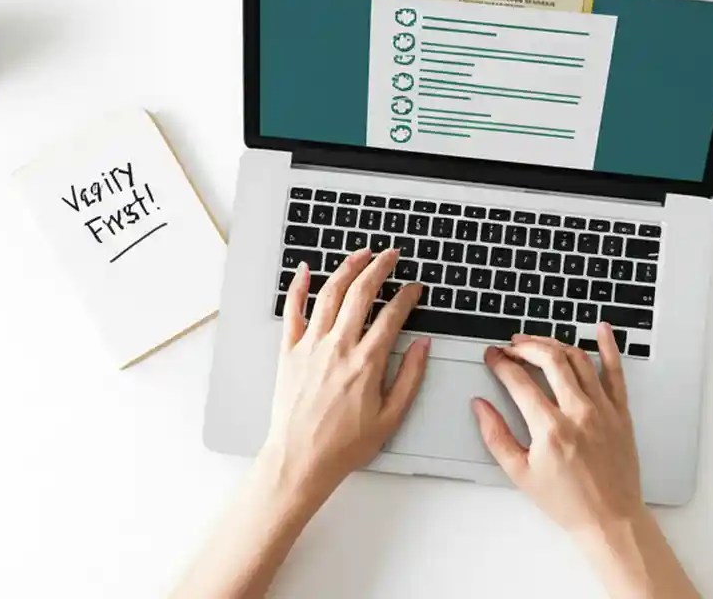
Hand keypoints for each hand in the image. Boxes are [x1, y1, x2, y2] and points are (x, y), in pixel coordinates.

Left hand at [262, 247, 429, 501]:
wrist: (300, 460)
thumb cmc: (344, 445)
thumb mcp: (390, 417)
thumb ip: (410, 377)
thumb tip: (423, 346)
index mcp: (366, 363)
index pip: (392, 316)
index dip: (407, 296)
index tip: (414, 288)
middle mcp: (338, 347)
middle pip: (361, 293)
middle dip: (379, 267)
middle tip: (390, 255)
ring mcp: (310, 346)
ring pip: (330, 294)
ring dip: (347, 268)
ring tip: (361, 253)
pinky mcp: (289, 351)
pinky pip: (293, 311)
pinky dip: (298, 286)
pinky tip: (306, 269)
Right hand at [472, 325, 643, 535]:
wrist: (609, 519)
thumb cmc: (567, 502)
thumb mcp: (520, 474)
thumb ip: (496, 436)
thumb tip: (480, 406)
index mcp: (551, 429)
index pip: (520, 381)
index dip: (501, 363)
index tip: (493, 357)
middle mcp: (578, 413)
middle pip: (549, 360)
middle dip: (525, 346)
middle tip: (511, 346)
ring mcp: (603, 410)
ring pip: (578, 359)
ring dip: (555, 343)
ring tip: (538, 343)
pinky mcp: (621, 412)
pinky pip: (616, 372)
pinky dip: (609, 347)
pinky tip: (602, 329)